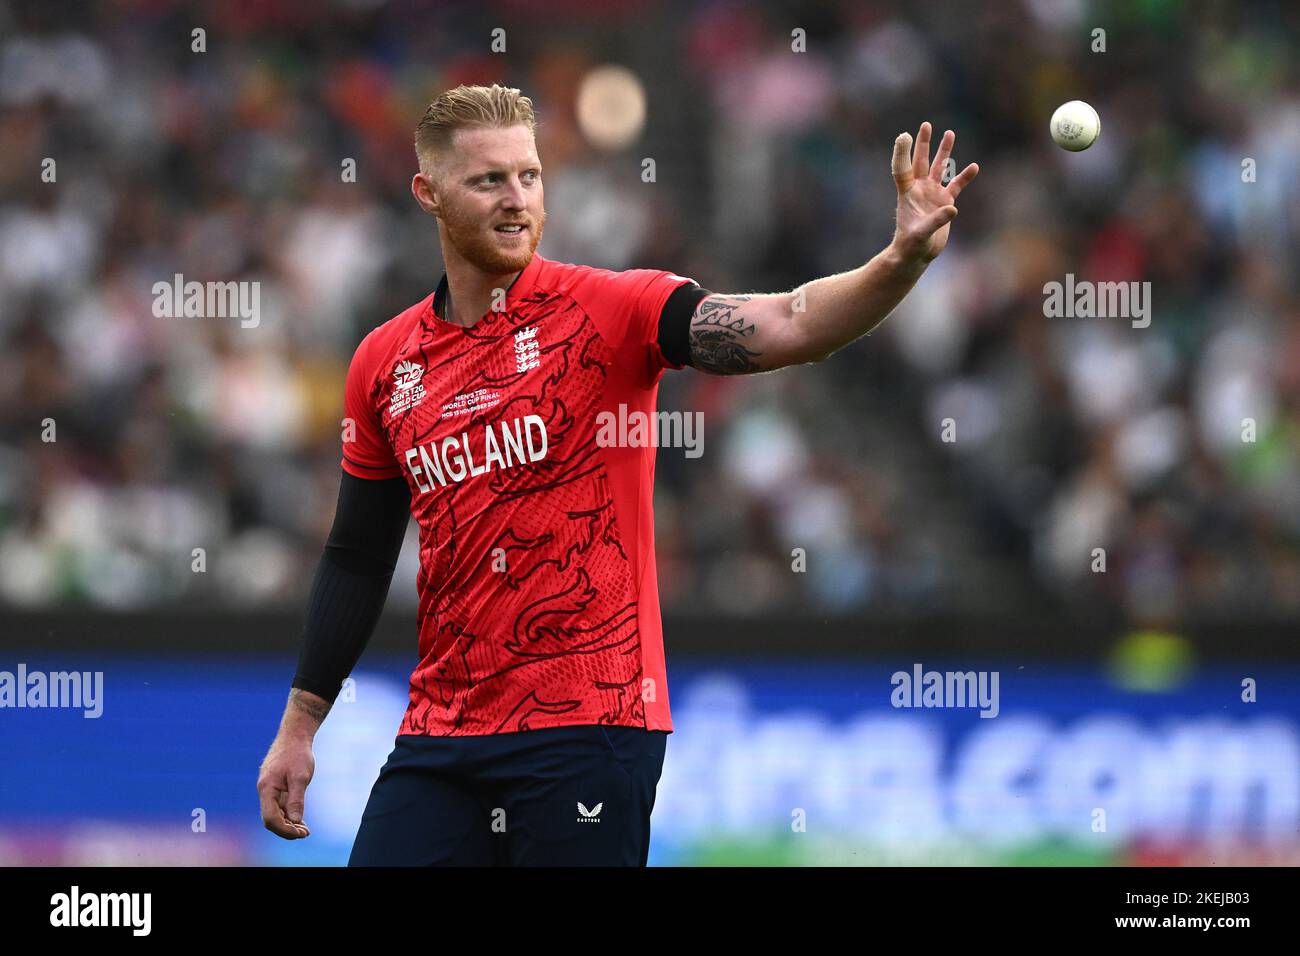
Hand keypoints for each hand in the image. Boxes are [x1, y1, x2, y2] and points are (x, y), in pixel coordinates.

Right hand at [257, 733, 314, 838]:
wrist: (294, 735)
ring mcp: (268, 788)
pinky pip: (278, 805)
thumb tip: (294, 821)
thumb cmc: (297, 754)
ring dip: (288, 823)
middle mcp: (264, 790)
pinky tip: (300, 820)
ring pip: (275, 813)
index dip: (285, 829)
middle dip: (286, 829)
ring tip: (304, 830)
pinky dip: (288, 814)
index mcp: (266, 788)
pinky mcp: (274, 786)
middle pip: (271, 818)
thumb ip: (296, 799)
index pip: (270, 818)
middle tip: (305, 834)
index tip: (302, 833)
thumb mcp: (301, 777)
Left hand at [890, 121, 978, 264]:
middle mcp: (919, 189)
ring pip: (938, 168)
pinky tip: (974, 166)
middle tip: (926, 125)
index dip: (902, 153)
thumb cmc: (911, 245)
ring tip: (949, 133)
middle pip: (919, 161)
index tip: (904, 135)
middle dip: (923, 143)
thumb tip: (953, 209)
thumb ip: (936, 221)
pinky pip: (956, 185)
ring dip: (944, 152)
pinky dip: (964, 177)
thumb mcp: (921, 235)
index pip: (902, 169)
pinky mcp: (944, 202)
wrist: (917, 254)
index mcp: (906, 194)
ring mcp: (932, 194)